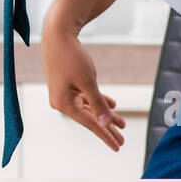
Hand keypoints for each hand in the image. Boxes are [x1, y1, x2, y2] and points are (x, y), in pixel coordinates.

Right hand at [41, 19, 125, 150]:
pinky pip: (84, 97)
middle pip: (89, 118)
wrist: (57, 35)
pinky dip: (97, 101)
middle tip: (122, 140)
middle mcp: (61, 102)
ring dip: (105, 114)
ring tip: (121, 123)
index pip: (90, 124)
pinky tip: (112, 105)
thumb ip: (97, 104)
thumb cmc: (71, 57)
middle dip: (107, 128)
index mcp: (64, 104)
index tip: (118, 146)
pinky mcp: (67, 85)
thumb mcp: (88, 82)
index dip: (106, 135)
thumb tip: (105, 123)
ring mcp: (63, 93)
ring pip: (88, 108)